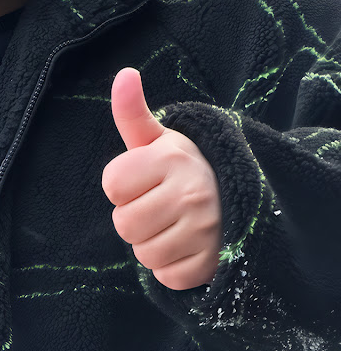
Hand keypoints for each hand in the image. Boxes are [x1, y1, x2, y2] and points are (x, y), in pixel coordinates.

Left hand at [102, 68, 221, 289]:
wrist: (238, 197)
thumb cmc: (180, 167)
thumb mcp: (157, 138)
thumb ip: (131, 111)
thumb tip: (124, 73)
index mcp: (171, 158)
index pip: (111, 184)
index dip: (121, 184)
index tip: (143, 178)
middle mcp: (191, 193)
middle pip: (123, 224)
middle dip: (133, 216)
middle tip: (156, 203)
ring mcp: (206, 231)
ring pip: (143, 254)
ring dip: (149, 243)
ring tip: (170, 223)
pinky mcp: (214, 264)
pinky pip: (166, 277)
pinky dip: (169, 266)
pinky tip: (183, 244)